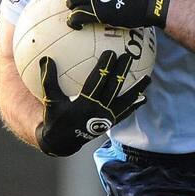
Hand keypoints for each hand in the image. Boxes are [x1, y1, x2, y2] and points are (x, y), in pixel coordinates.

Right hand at [35, 50, 149, 156]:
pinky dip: (134, 106)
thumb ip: (48, 79)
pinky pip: (125, 113)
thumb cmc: (54, 117)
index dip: (105, 68)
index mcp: (84, 104)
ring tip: (149, 78)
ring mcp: (106, 118)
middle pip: (114, 88)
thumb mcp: (50, 99)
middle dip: (121, 71)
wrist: (62, 142)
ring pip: (125, 101)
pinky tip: (143, 98)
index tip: (111, 53)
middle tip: (129, 56)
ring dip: (137, 89)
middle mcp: (98, 111)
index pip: (97, 82)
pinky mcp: (110, 124)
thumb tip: (46, 58)